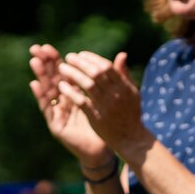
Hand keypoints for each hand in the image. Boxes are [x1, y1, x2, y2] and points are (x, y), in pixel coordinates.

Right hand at [27, 43, 109, 166]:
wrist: (108, 146)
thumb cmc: (108, 120)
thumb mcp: (111, 94)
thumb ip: (113, 75)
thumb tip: (122, 54)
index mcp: (74, 92)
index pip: (62, 72)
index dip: (55, 60)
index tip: (47, 47)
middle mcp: (64, 100)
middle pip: (52, 78)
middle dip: (44, 64)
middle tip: (36, 49)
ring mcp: (59, 112)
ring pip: (48, 91)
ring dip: (41, 76)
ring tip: (34, 62)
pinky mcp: (56, 124)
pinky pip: (47, 109)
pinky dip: (40, 96)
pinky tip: (34, 84)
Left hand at [55, 49, 147, 163]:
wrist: (131, 139)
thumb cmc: (131, 113)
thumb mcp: (132, 92)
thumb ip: (124, 74)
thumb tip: (122, 54)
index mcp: (124, 86)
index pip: (106, 66)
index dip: (92, 58)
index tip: (81, 54)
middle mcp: (116, 94)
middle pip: (95, 73)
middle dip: (80, 63)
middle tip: (68, 57)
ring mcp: (106, 106)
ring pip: (87, 84)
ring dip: (72, 74)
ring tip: (62, 68)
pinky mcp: (96, 117)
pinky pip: (80, 101)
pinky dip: (70, 92)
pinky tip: (62, 86)